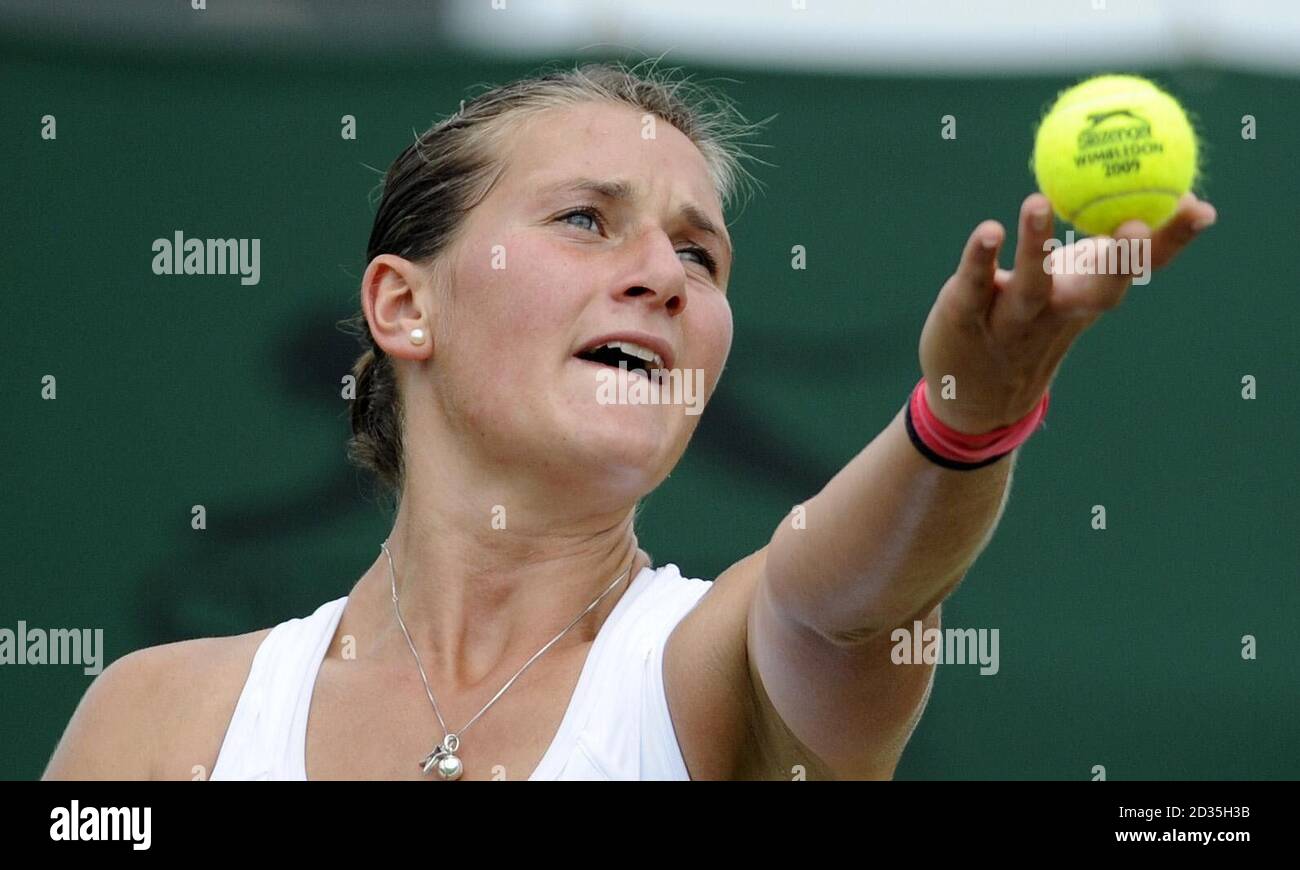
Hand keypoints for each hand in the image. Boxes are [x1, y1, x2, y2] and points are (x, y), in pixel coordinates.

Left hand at [917, 192, 1216, 433]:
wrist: (977, 394)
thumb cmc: (1039, 319)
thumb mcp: (1078, 284)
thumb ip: (1112, 245)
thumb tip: (1180, 195)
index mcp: (1090, 294)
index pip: (1139, 269)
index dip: (1172, 242)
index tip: (1201, 210)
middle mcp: (1059, 310)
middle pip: (1097, 290)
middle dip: (1119, 261)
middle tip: (1136, 224)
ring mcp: (1012, 318)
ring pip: (1029, 286)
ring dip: (1034, 246)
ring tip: (1037, 201)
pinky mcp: (965, 315)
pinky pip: (974, 283)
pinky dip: (980, 258)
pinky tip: (988, 232)